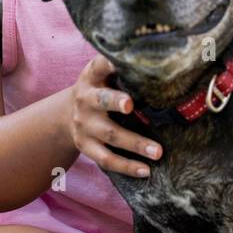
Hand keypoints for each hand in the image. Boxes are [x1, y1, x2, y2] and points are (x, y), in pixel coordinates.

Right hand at [64, 54, 162, 179]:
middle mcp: (85, 99)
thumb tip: (165, 64)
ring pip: (110, 134)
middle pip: (100, 100)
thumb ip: (124, 69)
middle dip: (115, 101)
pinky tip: (145, 170)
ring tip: (158, 151)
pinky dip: (126, 166)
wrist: (67, 114)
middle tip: (131, 104)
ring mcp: (84, 125)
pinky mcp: (86, 146)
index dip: (109, 63)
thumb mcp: (103, 73)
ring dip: (135, 144)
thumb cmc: (100, 88)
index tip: (120, 62)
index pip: (100, 65)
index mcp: (92, 76)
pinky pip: (106, 159)